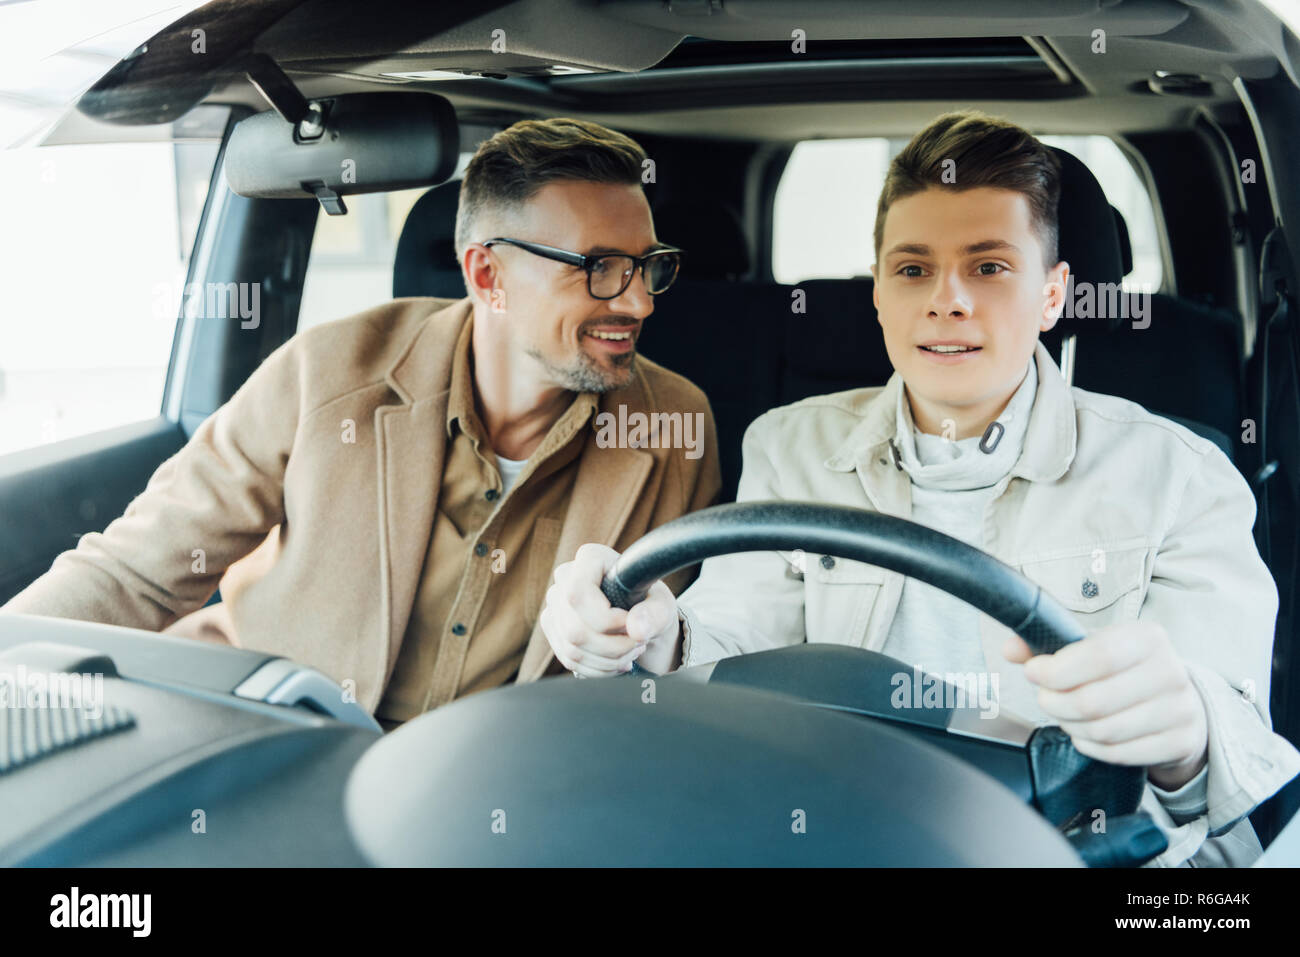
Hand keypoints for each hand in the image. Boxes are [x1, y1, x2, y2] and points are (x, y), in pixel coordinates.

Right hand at [540, 543, 680, 678]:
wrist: (638, 614)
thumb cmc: (649, 602)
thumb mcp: (662, 604)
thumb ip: (655, 613)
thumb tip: (636, 629)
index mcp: (590, 558)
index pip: (579, 593)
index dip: (605, 619)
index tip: (630, 624)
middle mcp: (565, 578)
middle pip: (576, 629)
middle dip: (613, 647)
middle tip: (638, 643)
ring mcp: (554, 604)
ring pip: (572, 648)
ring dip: (609, 660)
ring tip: (631, 650)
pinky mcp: (553, 628)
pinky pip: (569, 659)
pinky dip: (598, 668)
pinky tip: (617, 660)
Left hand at [1003, 620, 1208, 789]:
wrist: (1178, 701)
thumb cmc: (1124, 670)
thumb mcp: (1092, 647)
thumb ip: (1049, 644)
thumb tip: (1011, 649)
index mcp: (1148, 638)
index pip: (1098, 657)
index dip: (1056, 670)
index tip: (1033, 673)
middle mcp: (1170, 672)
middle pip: (1093, 700)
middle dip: (1055, 703)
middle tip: (1044, 698)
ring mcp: (1180, 710)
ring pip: (1103, 730)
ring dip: (1070, 725)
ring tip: (1063, 714)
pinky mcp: (1180, 743)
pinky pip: (1117, 753)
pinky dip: (1089, 745)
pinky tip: (1084, 733)